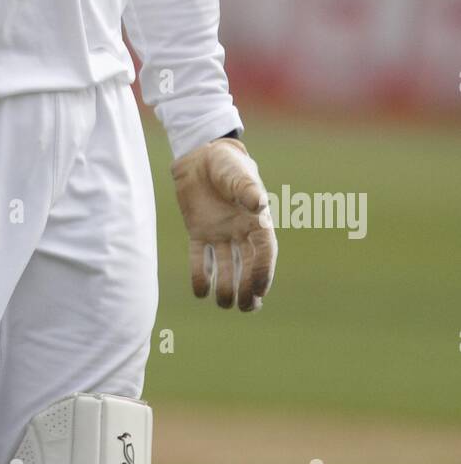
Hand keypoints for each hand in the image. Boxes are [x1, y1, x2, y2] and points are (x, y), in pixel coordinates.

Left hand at [170, 136, 276, 310]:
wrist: (201, 156)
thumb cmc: (226, 163)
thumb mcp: (238, 174)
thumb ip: (247, 189)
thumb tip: (259, 205)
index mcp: (257, 221)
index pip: (265, 253)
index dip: (263, 273)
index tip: (259, 290)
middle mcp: (241, 232)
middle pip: (248, 268)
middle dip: (247, 290)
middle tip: (244, 307)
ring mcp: (220, 235)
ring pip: (227, 269)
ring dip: (226, 288)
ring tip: (224, 303)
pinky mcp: (199, 234)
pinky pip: (201, 260)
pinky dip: (200, 276)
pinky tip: (200, 291)